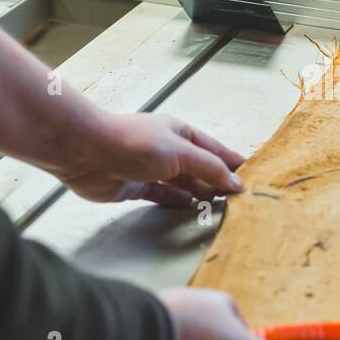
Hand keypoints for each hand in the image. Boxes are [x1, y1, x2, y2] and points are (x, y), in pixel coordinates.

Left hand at [54, 113, 245, 205]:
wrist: (88, 153)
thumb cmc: (135, 143)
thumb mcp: (181, 152)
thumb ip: (210, 168)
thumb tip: (236, 183)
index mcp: (180, 133)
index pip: (215, 150)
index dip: (233, 163)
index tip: (252, 177)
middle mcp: (167, 149)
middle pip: (199, 167)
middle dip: (218, 181)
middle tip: (239, 199)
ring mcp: (151, 169)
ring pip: (182, 182)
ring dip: (199, 192)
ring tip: (219, 206)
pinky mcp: (135, 187)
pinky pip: (162, 195)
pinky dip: (177, 200)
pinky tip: (189, 206)